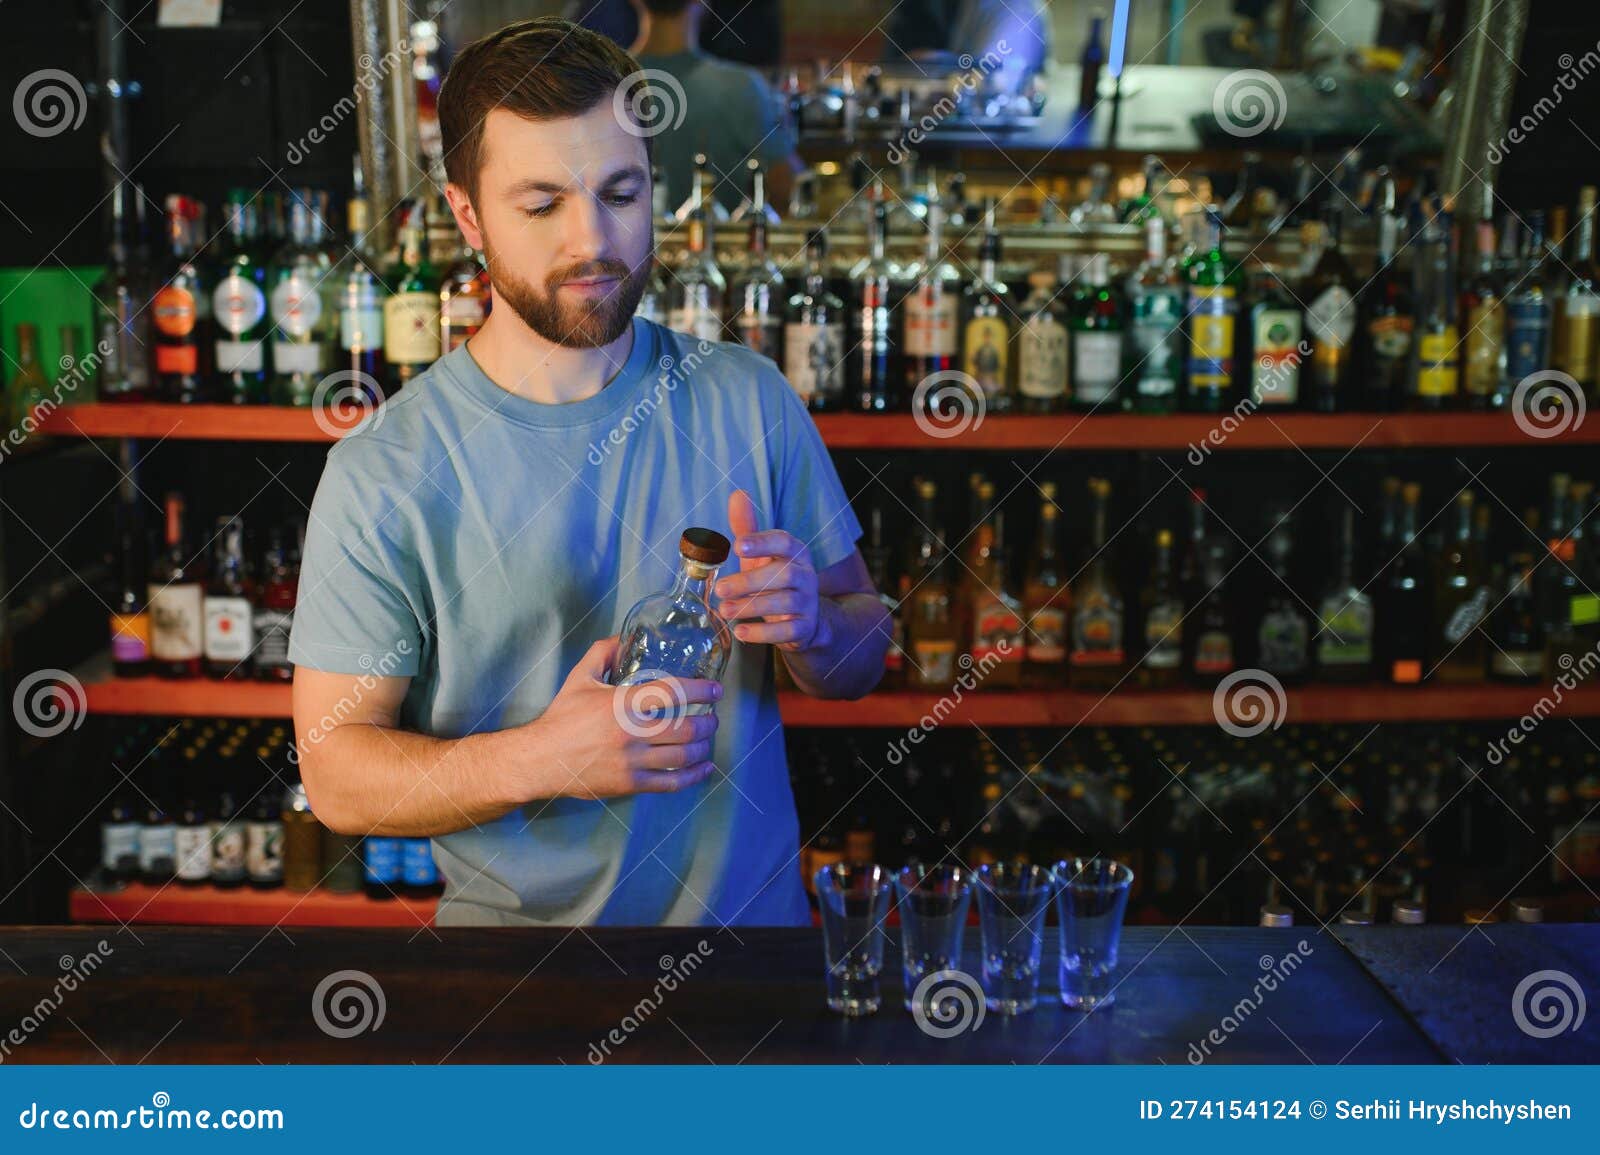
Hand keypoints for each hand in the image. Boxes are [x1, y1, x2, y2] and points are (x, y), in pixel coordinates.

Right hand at [526, 636, 721, 798]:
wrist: (542, 759)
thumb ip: (602, 653)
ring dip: (703, 746)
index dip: (700, 690)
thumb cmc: (562, 718)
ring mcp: (632, 761)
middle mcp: (631, 733)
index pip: (673, 693)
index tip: (715, 689)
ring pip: (683, 756)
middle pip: (686, 728)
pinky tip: (703, 767)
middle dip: (708, 722)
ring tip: (707, 738)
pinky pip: (671, 782)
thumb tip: (623, 637)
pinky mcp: (631, 784)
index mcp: (622, 704)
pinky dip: (693, 775)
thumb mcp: (579, 678)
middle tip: (713, 716)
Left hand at [715, 489, 828, 652]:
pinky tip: (741, 632)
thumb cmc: (775, 579)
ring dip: (752, 606)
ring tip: (724, 611)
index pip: (784, 542)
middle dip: (750, 582)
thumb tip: (738, 494)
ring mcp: (808, 603)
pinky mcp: (804, 629)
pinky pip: (787, 631)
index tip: (738, 545)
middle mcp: (806, 576)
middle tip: (719, 589)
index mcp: (795, 553)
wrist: (805, 619)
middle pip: (783, 575)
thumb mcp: (761, 554)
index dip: (763, 542)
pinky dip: (763, 633)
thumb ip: (748, 527)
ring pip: (785, 603)